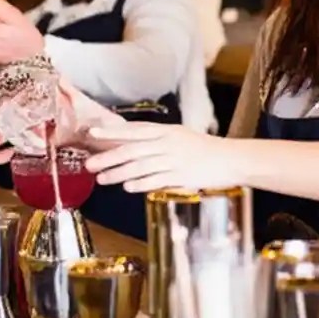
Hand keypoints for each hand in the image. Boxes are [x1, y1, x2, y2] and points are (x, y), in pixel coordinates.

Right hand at [0, 77, 125, 163]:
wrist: (114, 141)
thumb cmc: (101, 119)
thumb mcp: (84, 103)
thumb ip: (69, 91)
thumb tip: (56, 74)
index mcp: (52, 107)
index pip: (25, 103)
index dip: (7, 104)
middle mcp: (45, 121)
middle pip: (18, 121)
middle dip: (0, 124)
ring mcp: (46, 136)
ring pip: (19, 138)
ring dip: (4, 142)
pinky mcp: (49, 151)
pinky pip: (28, 153)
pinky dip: (13, 156)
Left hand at [83, 123, 241, 193]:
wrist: (230, 159)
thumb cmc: (203, 148)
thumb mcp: (179, 136)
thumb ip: (156, 140)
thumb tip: (131, 144)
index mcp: (166, 131)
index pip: (134, 130)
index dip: (112, 132)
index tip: (93, 134)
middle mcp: (167, 144)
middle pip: (132, 150)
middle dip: (108, 157)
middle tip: (89, 163)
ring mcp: (174, 160)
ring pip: (140, 166)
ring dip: (118, 173)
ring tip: (102, 179)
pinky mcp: (181, 177)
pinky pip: (156, 180)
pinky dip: (141, 183)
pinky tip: (127, 187)